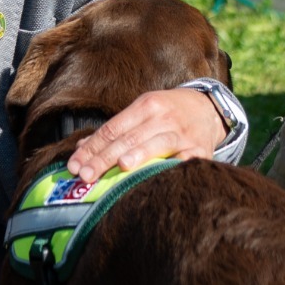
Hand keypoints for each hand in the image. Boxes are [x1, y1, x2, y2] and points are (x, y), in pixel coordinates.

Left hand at [65, 88, 226, 186]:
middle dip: (105, 158)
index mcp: (145, 106)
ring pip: (157, 144)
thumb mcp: (143, 111)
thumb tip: (82, 149)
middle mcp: (163, 117)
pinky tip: (156, 178)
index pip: (112, 129)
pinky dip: (170, 168)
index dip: (92, 148)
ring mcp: (182, 133)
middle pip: (129, 139)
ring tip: (121, 167)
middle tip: (85, 175)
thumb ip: (115, 130)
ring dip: (139, 155)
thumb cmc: (168, 114)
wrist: (210, 109)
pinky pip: (183, 160)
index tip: (74, 165)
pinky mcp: (200, 150)